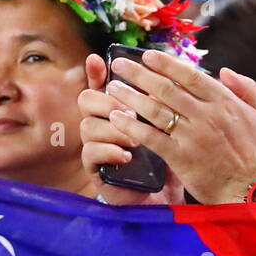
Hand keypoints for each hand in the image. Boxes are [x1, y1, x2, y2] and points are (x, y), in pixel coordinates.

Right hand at [76, 56, 158, 204]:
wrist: (166, 196)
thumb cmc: (167, 158)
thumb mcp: (169, 128)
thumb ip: (163, 105)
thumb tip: (166, 78)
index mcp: (117, 110)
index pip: (101, 85)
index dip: (96, 72)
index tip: (98, 59)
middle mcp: (102, 125)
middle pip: (87, 100)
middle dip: (107, 101)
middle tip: (129, 110)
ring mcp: (96, 146)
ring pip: (88, 126)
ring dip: (113, 129)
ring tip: (135, 140)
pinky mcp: (96, 170)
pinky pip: (91, 154)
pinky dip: (109, 152)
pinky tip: (126, 155)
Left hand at [78, 52, 255, 205]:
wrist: (247, 190)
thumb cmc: (252, 153)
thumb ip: (245, 87)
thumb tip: (224, 70)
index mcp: (224, 102)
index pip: (190, 75)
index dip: (166, 64)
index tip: (147, 55)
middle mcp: (207, 115)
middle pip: (166, 88)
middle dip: (139, 74)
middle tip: (120, 64)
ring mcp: (192, 136)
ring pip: (155, 110)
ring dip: (130, 96)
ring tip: (112, 88)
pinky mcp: (180, 156)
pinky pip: (151, 137)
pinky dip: (132, 126)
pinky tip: (117, 118)